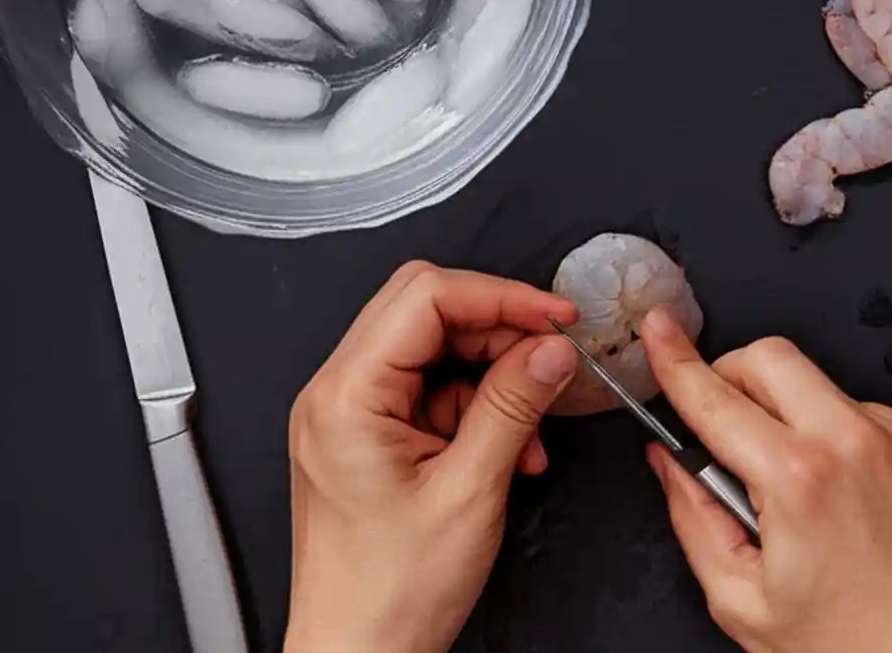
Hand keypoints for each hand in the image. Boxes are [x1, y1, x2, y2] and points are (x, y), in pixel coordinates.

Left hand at [284, 262, 579, 652]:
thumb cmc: (388, 594)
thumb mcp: (469, 493)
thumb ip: (512, 406)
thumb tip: (549, 348)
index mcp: (346, 396)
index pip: (426, 298)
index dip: (501, 296)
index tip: (555, 317)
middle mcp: (336, 393)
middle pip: (425, 311)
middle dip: (498, 329)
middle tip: (550, 355)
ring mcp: (349, 413)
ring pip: (433, 349)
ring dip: (492, 376)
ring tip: (529, 429)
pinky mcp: (367, 435)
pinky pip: (430, 391)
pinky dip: (476, 408)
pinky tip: (508, 448)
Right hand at [639, 309, 891, 652]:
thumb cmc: (851, 650)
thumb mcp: (741, 599)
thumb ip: (694, 517)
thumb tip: (671, 462)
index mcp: (799, 480)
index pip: (716, 399)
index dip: (676, 361)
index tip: (659, 333)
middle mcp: (857, 444)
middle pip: (771, 357)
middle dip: (732, 374)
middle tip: (723, 423)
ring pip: (821, 386)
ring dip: (792, 416)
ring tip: (800, 489)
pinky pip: (869, 415)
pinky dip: (842, 439)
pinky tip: (846, 495)